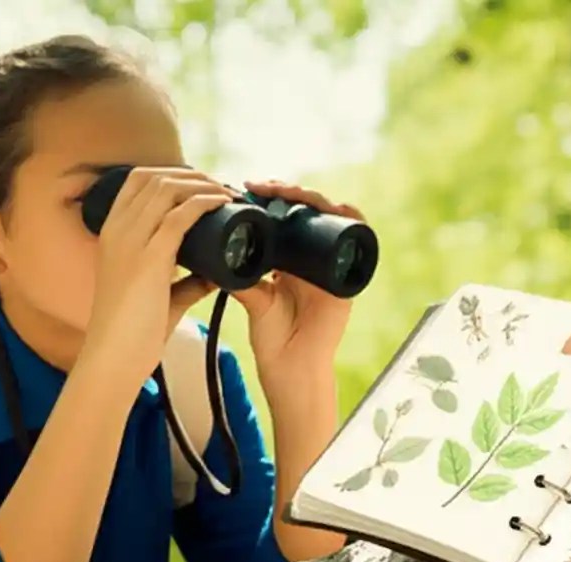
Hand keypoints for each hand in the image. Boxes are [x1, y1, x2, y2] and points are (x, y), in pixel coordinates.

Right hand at [80, 168, 234, 389]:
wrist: (114, 358)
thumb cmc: (134, 333)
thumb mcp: (159, 297)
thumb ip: (185, 284)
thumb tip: (215, 274)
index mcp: (112, 233)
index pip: (137, 181)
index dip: (172, 174)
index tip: (201, 186)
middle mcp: (117, 230)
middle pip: (154, 176)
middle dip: (192, 175)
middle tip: (220, 187)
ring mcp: (130, 241)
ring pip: (168, 188)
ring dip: (202, 184)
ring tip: (226, 193)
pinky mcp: (149, 257)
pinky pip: (181, 214)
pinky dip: (205, 202)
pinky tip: (223, 203)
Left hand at [230, 180, 362, 393]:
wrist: (293, 366)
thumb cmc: (273, 338)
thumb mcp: (252, 298)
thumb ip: (237, 277)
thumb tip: (211, 255)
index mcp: (290, 258)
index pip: (285, 215)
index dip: (271, 196)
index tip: (248, 186)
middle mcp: (313, 256)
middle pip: (309, 210)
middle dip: (289, 191)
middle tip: (265, 186)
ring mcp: (333, 263)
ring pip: (332, 216)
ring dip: (314, 198)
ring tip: (290, 193)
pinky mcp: (349, 275)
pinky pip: (359, 238)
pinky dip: (352, 218)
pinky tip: (336, 206)